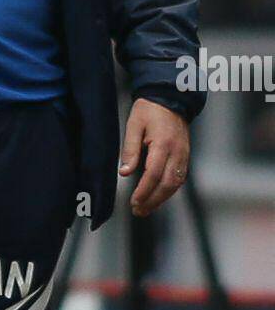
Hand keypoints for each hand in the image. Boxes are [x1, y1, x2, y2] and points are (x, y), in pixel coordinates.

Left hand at [119, 98, 189, 216]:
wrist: (170, 98)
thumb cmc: (149, 110)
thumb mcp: (134, 125)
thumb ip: (130, 149)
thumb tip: (125, 172)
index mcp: (163, 144)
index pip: (154, 174)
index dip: (144, 191)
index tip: (133, 202)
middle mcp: (177, 152)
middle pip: (167, 184)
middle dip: (152, 200)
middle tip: (138, 211)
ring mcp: (184, 155)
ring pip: (175, 184)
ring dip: (161, 199)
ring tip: (146, 209)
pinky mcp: (185, 156)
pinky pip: (179, 178)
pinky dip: (168, 190)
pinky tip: (157, 196)